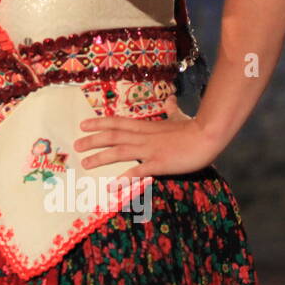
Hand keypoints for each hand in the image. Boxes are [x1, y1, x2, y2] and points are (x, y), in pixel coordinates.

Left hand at [73, 95, 225, 177]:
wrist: (208, 136)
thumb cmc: (194, 127)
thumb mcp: (179, 116)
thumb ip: (171, 109)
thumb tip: (170, 99)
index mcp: (146, 126)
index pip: (117, 122)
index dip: (99, 123)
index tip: (83, 125)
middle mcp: (143, 136)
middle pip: (112, 136)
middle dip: (92, 140)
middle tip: (76, 146)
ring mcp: (150, 150)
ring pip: (119, 151)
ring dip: (100, 157)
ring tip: (85, 163)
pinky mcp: (159, 163)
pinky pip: (138, 171)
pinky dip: (125, 177)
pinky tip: (113, 185)